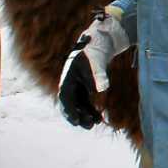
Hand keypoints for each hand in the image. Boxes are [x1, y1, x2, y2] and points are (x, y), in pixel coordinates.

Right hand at [58, 4, 130, 129]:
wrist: (100, 42)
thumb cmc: (95, 51)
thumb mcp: (97, 62)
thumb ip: (99, 76)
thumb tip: (103, 89)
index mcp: (67, 78)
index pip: (65, 98)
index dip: (70, 110)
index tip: (76, 121)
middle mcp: (69, 83)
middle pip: (70, 104)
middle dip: (77, 116)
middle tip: (87, 126)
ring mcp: (76, 85)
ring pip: (78, 105)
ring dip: (85, 115)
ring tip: (95, 124)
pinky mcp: (84, 86)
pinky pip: (85, 102)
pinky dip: (90, 110)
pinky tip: (98, 118)